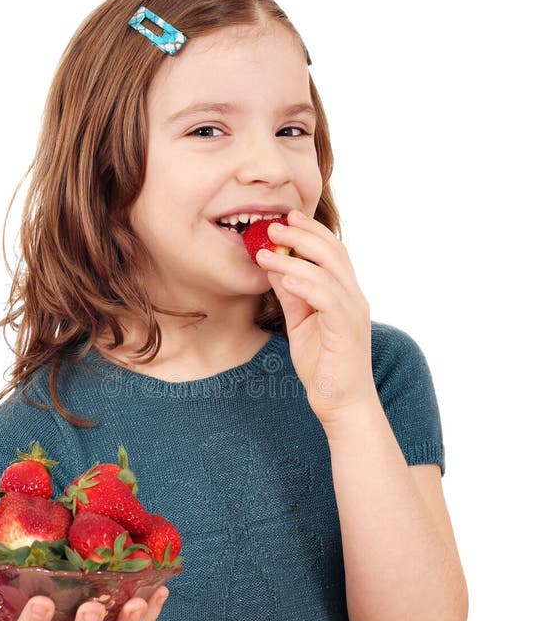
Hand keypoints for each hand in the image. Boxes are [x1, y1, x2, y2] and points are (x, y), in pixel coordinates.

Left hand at [256, 209, 377, 427]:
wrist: (341, 403)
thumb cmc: (323, 366)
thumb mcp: (301, 323)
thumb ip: (292, 295)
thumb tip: (274, 266)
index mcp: (345, 293)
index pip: (332, 250)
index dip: (310, 230)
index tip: (284, 217)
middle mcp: (354, 297)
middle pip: (333, 252)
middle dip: (302, 234)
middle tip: (272, 224)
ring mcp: (353, 313)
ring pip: (327, 272)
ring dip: (294, 257)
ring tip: (266, 250)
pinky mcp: (346, 330)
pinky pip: (327, 299)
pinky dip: (305, 285)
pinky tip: (284, 278)